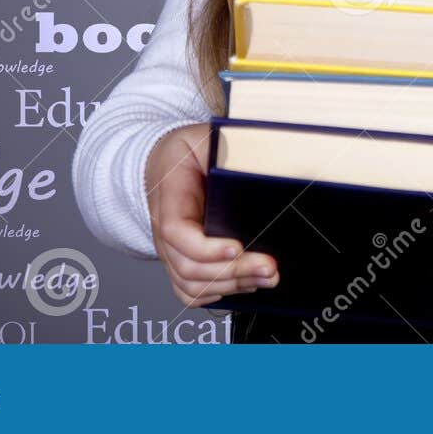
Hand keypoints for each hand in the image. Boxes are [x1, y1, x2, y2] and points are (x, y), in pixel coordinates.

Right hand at [145, 123, 279, 306]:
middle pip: (189, 265)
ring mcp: (170, 249)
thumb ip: (226, 146)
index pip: (175, 231)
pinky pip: (189, 290)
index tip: (237, 247)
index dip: (205, 247)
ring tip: (266, 277)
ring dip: (231, 285)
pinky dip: (217, 294)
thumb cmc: (187, 151)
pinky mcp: (181, 260)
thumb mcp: (205, 138)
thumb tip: (262, 156)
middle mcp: (164, 229)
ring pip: (191, 283)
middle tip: (268, 267)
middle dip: (232, 272)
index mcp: (169, 196)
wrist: (164, 163)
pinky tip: (244, 285)